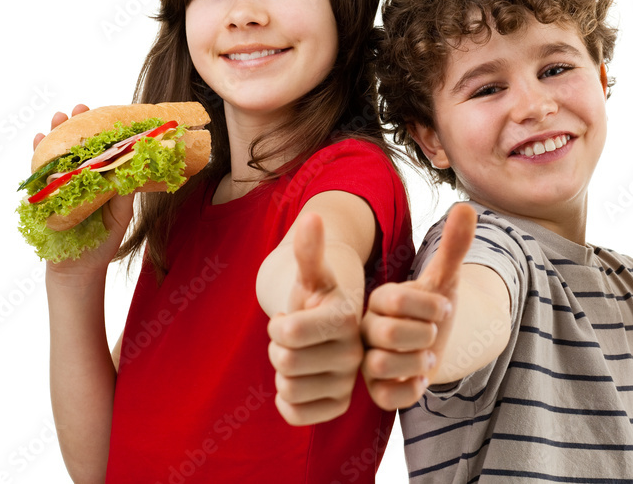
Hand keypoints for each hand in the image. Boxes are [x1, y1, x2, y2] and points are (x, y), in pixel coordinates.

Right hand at [34, 105, 132, 278]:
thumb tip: (132, 169)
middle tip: (78, 109)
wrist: (79, 269)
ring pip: (56, 156)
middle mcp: (80, 180)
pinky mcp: (44, 197)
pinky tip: (37, 140)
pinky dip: (37, 157)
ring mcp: (60, 187)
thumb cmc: (102, 242)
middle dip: (76, 127)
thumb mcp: (120, 214)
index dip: (102, 133)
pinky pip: (39, 173)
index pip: (101, 151)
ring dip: (55, 135)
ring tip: (58, 118)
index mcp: (101, 180)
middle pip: (77, 148)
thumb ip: (123, 192)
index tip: (105, 114)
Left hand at [266, 213, 363, 425]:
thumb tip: (312, 217)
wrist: (326, 326)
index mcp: (346, 319)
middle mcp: (354, 355)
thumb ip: (310, 250)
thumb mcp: (311, 274)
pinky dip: (286, 401)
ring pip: (287, 389)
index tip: (290, 316)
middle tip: (293, 339)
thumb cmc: (314, 297)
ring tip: (298, 358)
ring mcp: (348, 384)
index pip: (286, 332)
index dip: (277, 324)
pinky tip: (298, 382)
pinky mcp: (338, 406)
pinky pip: (294, 414)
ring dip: (282, 374)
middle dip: (278, 348)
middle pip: (284, 361)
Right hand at [361, 203, 476, 409]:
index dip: (431, 306)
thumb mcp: (446, 279)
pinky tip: (422, 380)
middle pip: (387, 333)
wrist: (435, 345)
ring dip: (418, 363)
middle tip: (434, 334)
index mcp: (380, 299)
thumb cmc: (435, 309)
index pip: (396, 299)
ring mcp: (368, 360)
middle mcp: (367, 329)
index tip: (444, 309)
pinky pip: (386, 397)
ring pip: (381, 365)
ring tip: (428, 357)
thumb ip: (454, 246)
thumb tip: (466, 207)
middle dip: (424, 335)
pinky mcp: (376, 390)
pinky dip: (412, 391)